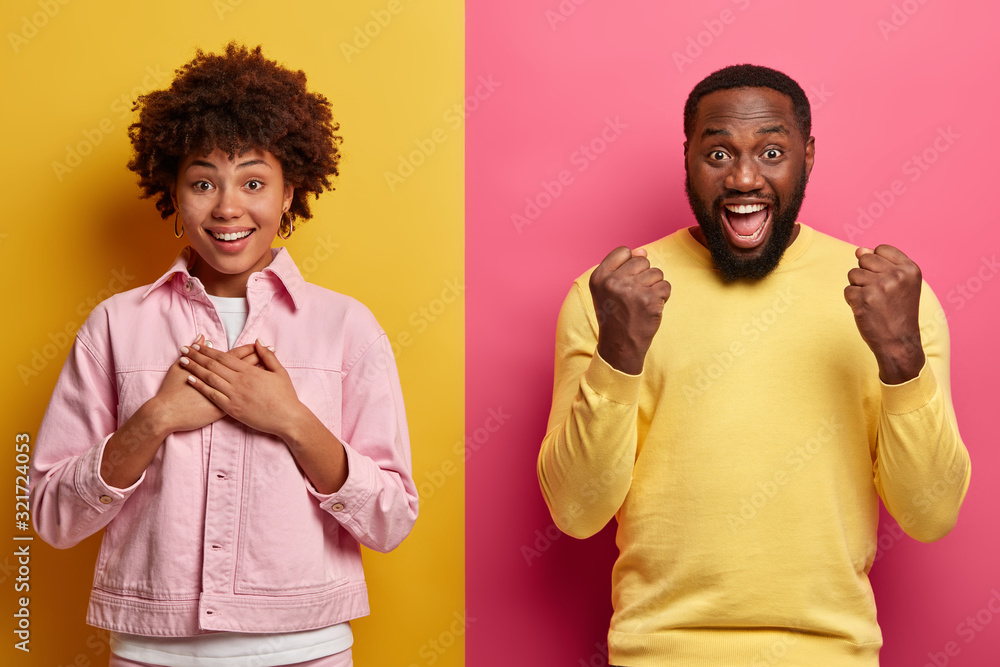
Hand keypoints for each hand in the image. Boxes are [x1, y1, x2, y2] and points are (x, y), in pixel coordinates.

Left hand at [180, 339, 306, 436]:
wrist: (288, 418)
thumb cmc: (285, 396)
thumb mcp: (280, 372)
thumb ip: (268, 356)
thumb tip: (258, 341)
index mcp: (250, 371)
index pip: (225, 357)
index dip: (209, 350)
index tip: (197, 344)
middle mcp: (240, 381)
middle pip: (213, 365)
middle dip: (196, 356)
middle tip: (183, 349)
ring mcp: (235, 395)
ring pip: (210, 378)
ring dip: (194, 368)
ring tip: (182, 361)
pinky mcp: (232, 408)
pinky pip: (212, 395)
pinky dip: (200, 386)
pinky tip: (190, 380)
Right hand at [589, 246, 671, 374]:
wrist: (620, 345)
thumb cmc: (615, 315)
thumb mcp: (607, 289)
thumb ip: (621, 267)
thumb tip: (642, 251)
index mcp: (599, 277)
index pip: (623, 251)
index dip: (629, 265)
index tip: (625, 282)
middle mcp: (612, 282)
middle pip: (642, 261)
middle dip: (644, 276)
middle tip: (634, 296)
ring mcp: (631, 290)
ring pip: (656, 272)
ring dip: (654, 287)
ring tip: (642, 302)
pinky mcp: (649, 300)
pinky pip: (666, 286)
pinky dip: (662, 297)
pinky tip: (651, 308)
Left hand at [844, 244, 924, 383]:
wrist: (899, 343)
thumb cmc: (898, 312)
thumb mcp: (901, 284)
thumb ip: (882, 264)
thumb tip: (859, 249)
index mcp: (911, 269)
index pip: (881, 249)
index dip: (877, 264)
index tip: (886, 281)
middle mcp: (897, 275)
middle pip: (864, 259)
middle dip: (865, 275)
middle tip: (879, 294)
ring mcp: (880, 286)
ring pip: (853, 274)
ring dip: (858, 288)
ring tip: (873, 302)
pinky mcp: (864, 298)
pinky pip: (847, 290)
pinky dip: (852, 301)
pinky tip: (866, 311)